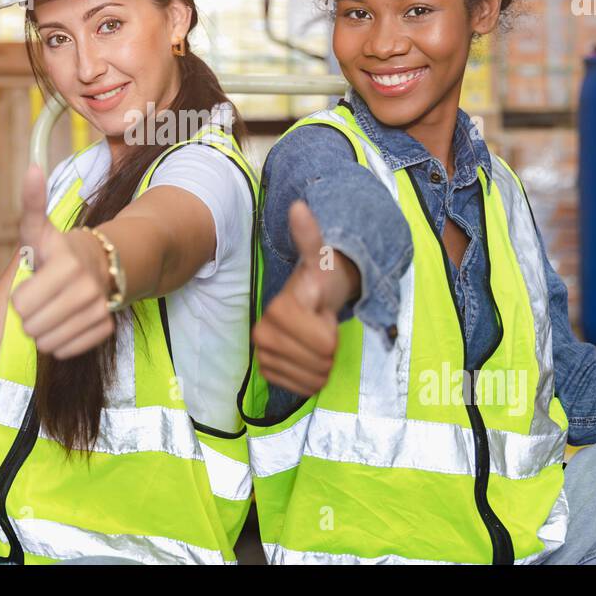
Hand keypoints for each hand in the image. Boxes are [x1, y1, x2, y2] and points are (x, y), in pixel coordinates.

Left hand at [10, 164, 115, 358]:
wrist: (98, 266)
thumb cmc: (56, 251)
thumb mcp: (39, 230)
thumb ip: (33, 203)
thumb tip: (32, 168)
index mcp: (66, 264)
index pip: (21, 304)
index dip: (20, 296)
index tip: (31, 282)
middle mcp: (86, 287)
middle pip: (32, 326)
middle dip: (29, 316)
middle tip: (38, 300)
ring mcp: (99, 309)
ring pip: (49, 342)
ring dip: (43, 332)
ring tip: (49, 312)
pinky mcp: (105, 327)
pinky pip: (68, 349)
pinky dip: (60, 342)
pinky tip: (63, 324)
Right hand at [252, 201, 343, 396]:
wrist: (305, 302)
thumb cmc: (316, 282)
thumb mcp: (319, 258)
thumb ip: (309, 236)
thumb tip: (299, 207)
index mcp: (278, 311)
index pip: (326, 343)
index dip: (332, 329)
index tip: (321, 312)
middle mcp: (263, 335)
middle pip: (321, 362)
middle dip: (328, 346)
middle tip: (318, 326)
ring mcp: (263, 355)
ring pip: (313, 378)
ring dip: (322, 361)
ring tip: (313, 339)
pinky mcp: (266, 372)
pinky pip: (302, 389)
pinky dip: (311, 377)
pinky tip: (307, 357)